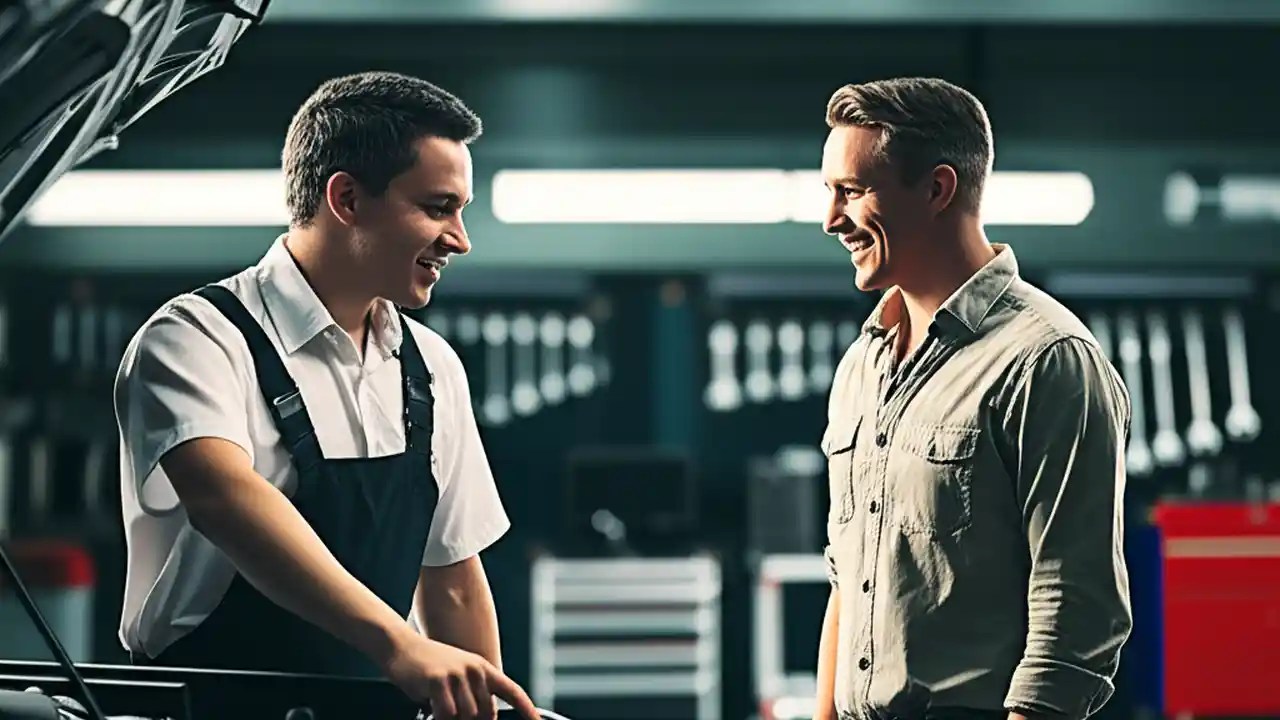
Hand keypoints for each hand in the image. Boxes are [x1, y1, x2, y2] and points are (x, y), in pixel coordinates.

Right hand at [383, 633, 539, 719]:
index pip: (512, 691)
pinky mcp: (440, 681)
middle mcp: (475, 670)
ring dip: (449, 717)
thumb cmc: (428, 666)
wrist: (400, 647)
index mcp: (483, 668)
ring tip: (436, 704)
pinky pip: (446, 714)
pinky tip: (428, 703)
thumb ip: (474, 692)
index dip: (528, 709)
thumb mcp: (458, 673)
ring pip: (465, 717)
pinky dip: (437, 716)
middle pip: (485, 714)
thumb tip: (484, 716)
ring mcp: (458, 674)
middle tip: (449, 711)